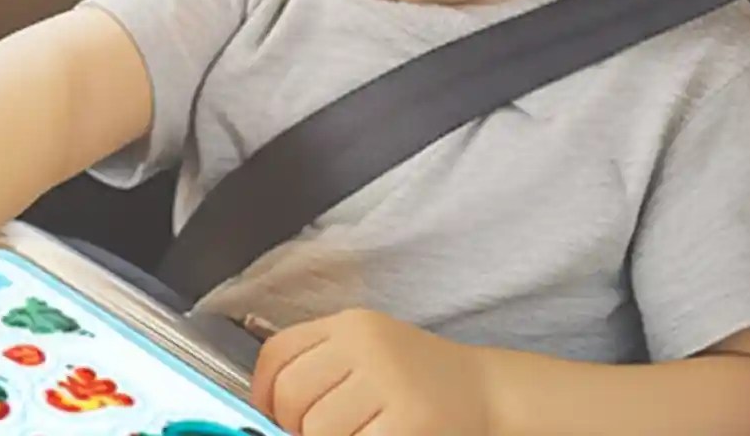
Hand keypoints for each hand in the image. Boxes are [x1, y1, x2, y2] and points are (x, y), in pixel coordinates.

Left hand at [250, 309, 495, 435]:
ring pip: (317, 428)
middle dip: (293, 426)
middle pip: (290, 394)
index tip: (271, 416)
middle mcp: (367, 344)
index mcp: (350, 324)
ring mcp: (390, 380)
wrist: (487, 391)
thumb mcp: (367, 354)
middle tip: (316, 433)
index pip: (278, 353)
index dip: (263, 393)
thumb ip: (321, 368)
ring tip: (355, 435)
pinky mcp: (411, 419)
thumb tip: (268, 411)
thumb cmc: (418, 380)